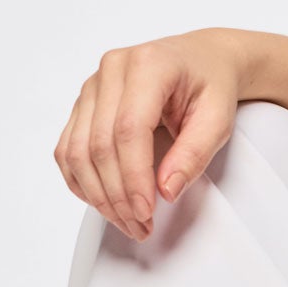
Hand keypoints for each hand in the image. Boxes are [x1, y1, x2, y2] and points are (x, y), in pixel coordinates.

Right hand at [54, 30, 246, 241]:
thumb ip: (194, 154)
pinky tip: (103, 202)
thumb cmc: (212, 85)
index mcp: (148, 65)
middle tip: (140, 227)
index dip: (134, 177)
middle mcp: (111, 70)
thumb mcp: (219, 119)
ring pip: (77, 150)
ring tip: (126, 221)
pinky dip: (81, 181)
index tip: (146, 212)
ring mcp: (92, 86)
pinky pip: (68, 148)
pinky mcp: (83, 103)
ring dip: (98, 194)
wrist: (203, 60)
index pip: (129, 129)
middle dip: (117, 194)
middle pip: (99, 144)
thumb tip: (165, 191)